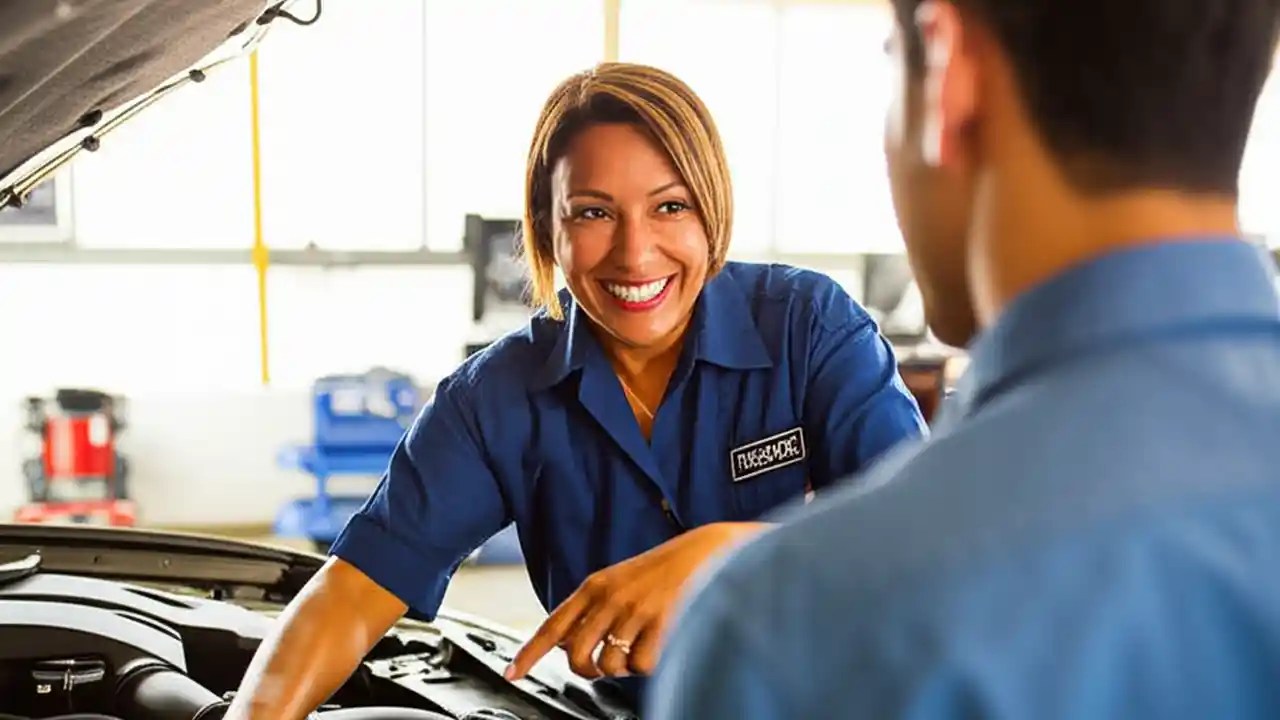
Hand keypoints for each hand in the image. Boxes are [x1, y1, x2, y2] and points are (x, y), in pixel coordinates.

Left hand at [504, 521, 765, 680]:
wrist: (709, 552)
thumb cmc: (665, 570)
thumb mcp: (621, 580)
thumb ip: (594, 608)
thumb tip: (570, 644)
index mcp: (596, 586)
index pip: (554, 625)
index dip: (530, 653)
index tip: (512, 674)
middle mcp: (610, 598)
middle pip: (577, 656)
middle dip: (587, 670)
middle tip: (604, 665)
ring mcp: (635, 611)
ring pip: (608, 665)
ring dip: (623, 667)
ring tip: (641, 647)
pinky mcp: (661, 624)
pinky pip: (641, 667)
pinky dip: (650, 664)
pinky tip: (661, 645)